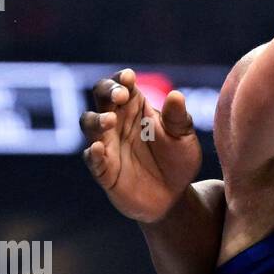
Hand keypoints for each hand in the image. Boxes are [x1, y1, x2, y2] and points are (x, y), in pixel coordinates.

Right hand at [80, 69, 202, 223]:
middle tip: (120, 95)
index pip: (121, 85)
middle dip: (106, 92)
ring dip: (96, 120)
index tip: (129, 77)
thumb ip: (178, 118)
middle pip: (100, 98)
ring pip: (89, 125)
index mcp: (136, 109)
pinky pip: (92, 159)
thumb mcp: (184, 138)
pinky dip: (92, 153)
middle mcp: (117, 123)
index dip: (120, 79)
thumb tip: (176, 95)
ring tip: (111, 120)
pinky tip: (98, 148)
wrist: (175, 196)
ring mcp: (108, 145)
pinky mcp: (104, 170)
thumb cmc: (178, 160)